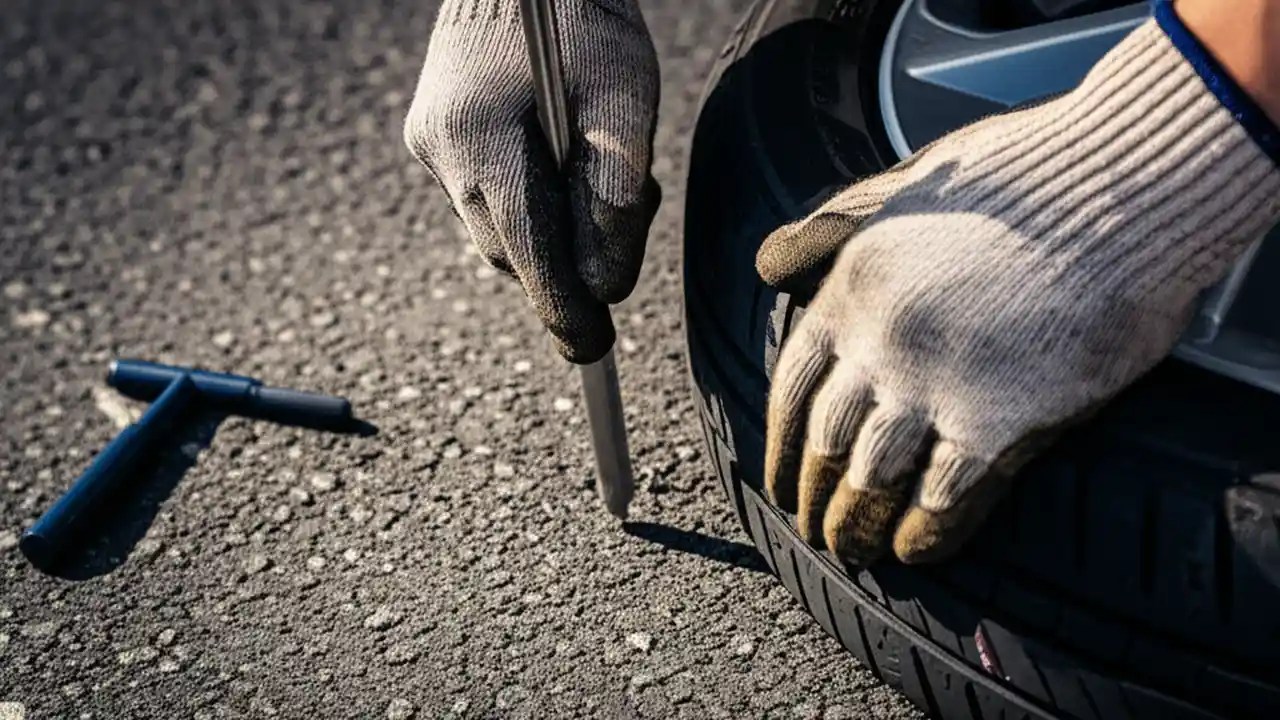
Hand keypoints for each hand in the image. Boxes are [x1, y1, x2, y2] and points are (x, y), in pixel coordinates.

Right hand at [404, 0, 659, 362]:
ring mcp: (427, 142)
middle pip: (508, 247)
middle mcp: (440, 146)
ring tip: (596, 184)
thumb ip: (616, 194)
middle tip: (621, 246)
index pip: (523, 247)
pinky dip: (525, 201)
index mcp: (479, 132)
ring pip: (494, 228)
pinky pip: (483, 198)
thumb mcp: (625, 99)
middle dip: (565, 263)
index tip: (592, 349)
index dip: (561, 305)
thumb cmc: (586, 22)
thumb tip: (606, 284)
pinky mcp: (429, 136)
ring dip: (547, 231)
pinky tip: (558, 164)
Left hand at [756, 16, 1279, 564]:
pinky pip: (945, 497)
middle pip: (825, 443)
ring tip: (852, 549)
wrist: (1117, 188)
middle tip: (812, 527)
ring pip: (872, 479)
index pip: (790, 389)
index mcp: (848, 292)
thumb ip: (827, 232)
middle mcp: (879, 345)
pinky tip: (915, 552)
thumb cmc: (1014, 180)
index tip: (782, 479)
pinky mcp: (1001, 420)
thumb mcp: (896, 190)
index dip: (780, 446)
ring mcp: (936, 385)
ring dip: (856, 524)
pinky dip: (925, 533)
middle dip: (812, 494)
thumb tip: (769, 266)